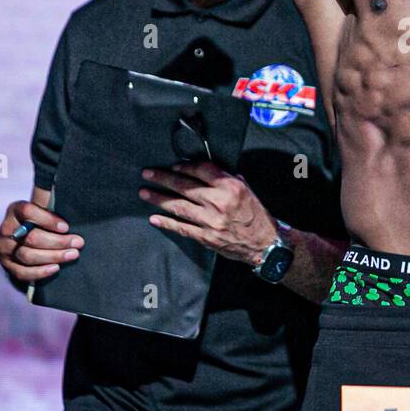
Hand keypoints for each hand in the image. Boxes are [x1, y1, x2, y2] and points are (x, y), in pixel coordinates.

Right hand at [0, 199, 82, 282]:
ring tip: (73, 254)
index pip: (28, 211)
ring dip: (54, 256)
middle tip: (78, 243)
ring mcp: (5, 248)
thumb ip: (53, 204)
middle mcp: (6, 228)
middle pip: (32, 237)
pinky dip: (40, 272)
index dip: (48, 220)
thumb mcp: (45, 208)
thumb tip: (76, 202)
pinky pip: (22, 272)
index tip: (66, 227)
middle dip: (58, 241)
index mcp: (15, 210)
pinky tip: (56, 268)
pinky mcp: (7, 264)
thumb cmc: (42, 220)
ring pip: (28, 255)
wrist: (27, 237)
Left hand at [139, 163, 276, 265]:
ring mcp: (210, 221)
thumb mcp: (247, 190)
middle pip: (185, 186)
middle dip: (163, 178)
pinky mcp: (206, 237)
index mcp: (231, 187)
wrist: (265, 243)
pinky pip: (182, 228)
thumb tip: (207, 172)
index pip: (202, 170)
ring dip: (159, 199)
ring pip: (179, 206)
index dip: (185, 166)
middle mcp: (219, 202)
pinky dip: (167, 223)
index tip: (175, 166)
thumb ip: (228, 180)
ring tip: (144, 193)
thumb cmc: (256, 215)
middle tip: (148, 173)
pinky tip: (154, 218)